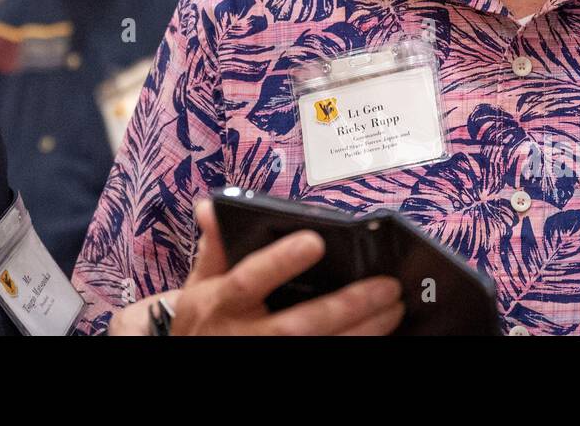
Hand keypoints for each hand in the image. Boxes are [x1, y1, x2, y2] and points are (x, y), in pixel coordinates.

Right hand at [108, 198, 403, 335]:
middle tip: (386, 285)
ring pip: (321, 350)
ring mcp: (266, 359)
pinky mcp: (283, 374)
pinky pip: (326, 364)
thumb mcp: (200, 282)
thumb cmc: (204, 321)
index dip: (281, 261)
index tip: (315, 240)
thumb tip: (210, 205)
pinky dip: (356, 349)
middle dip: (346, 306)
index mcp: (222, 303)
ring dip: (363, 332)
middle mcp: (244, 336)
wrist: (186, 361)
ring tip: (394, 308)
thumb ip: (215, 245)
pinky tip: (381, 334)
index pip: (250, 279)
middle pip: (298, 325)